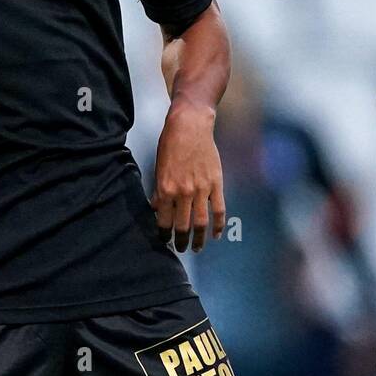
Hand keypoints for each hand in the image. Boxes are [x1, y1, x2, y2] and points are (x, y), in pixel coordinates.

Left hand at [152, 99, 224, 252]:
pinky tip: (216, 235)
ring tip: (196, 249)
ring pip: (200, 222)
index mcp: (166, 189)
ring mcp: (201, 189)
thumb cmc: (170, 145)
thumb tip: (157, 211)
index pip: (164, 221)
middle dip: (180, 241)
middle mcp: (183, 192)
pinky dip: (218, 225)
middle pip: (182, 226)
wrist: (190, 126)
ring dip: (198, 239)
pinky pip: (219, 210)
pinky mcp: (216, 183)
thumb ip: (159, 192)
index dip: (164, 235)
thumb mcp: (159, 169)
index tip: (165, 241)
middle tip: (180, 250)